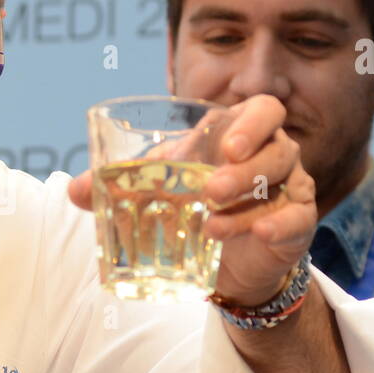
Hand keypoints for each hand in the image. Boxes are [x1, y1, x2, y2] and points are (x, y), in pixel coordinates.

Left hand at [66, 94, 315, 306]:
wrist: (226, 261)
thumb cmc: (194, 208)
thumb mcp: (158, 191)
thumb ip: (119, 186)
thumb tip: (74, 189)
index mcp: (241, 135)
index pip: (263, 111)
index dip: (251, 123)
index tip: (226, 147)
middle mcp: (272, 155)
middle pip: (277, 146)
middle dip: (244, 168)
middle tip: (210, 190)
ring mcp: (289, 188)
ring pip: (284, 181)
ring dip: (247, 200)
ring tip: (211, 223)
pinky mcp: (297, 222)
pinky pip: (298, 218)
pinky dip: (279, 224)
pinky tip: (259, 233)